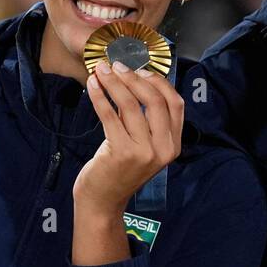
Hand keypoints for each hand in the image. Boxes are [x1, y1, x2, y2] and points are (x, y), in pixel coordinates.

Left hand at [77, 61, 183, 209]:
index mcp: (173, 145)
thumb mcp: (142, 145)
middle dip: (134, 78)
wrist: (103, 201)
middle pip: (155, 100)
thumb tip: (132, 80)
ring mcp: (144, 152)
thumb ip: (144, 119)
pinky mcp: (121, 153)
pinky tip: (92, 86)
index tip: (140, 70)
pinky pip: (110, 115)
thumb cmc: (120, 170)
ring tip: (100, 71)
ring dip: (113, 83)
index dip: (159, 82)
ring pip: (131, 105)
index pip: (175, 104)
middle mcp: (163, 149)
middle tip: (116, 66)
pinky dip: (100, 96)